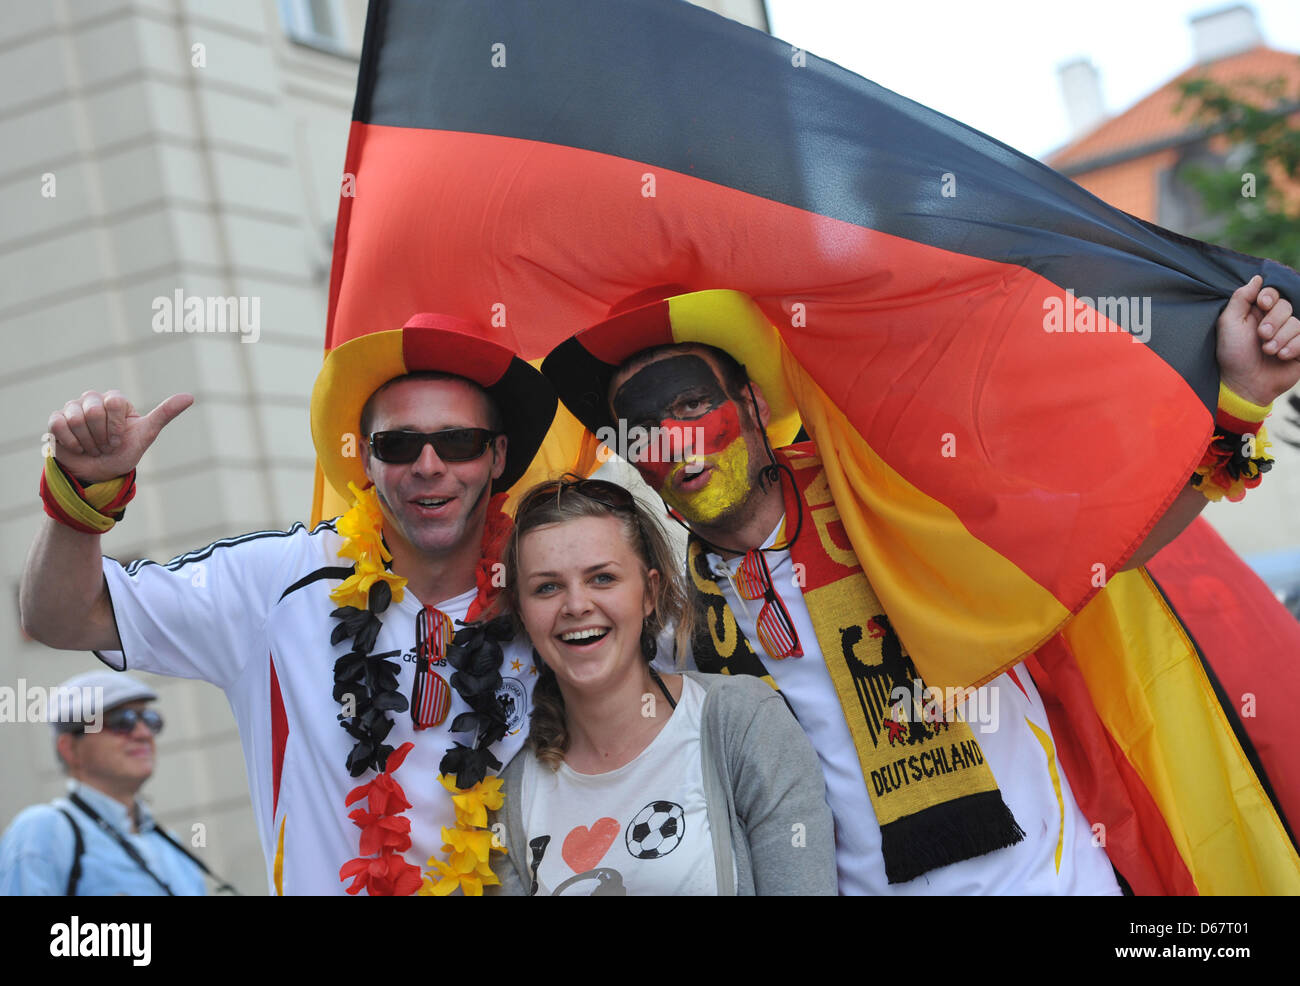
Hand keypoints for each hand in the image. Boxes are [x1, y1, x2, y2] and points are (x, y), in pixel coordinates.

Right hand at [47, 390, 192, 482]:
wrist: (100, 474)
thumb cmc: (124, 452)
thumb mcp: (147, 434)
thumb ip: (165, 413)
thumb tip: (190, 396)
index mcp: (115, 400)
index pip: (114, 402)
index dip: (116, 426)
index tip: (119, 439)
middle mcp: (93, 399)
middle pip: (94, 410)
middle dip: (102, 436)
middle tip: (105, 445)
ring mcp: (72, 408)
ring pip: (76, 418)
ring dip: (88, 442)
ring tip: (93, 448)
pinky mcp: (56, 420)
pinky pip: (58, 424)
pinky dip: (71, 442)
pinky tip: (78, 448)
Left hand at [1217, 276, 1299, 406]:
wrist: (1244, 385)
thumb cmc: (1232, 354)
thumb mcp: (1229, 323)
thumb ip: (1241, 298)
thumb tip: (1257, 278)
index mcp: (1257, 313)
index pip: (1273, 293)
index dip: (1270, 297)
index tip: (1261, 304)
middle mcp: (1275, 321)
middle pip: (1286, 306)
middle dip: (1273, 321)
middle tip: (1261, 336)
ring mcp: (1289, 335)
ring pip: (1297, 323)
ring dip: (1281, 337)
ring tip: (1268, 350)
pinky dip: (1293, 347)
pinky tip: (1281, 356)